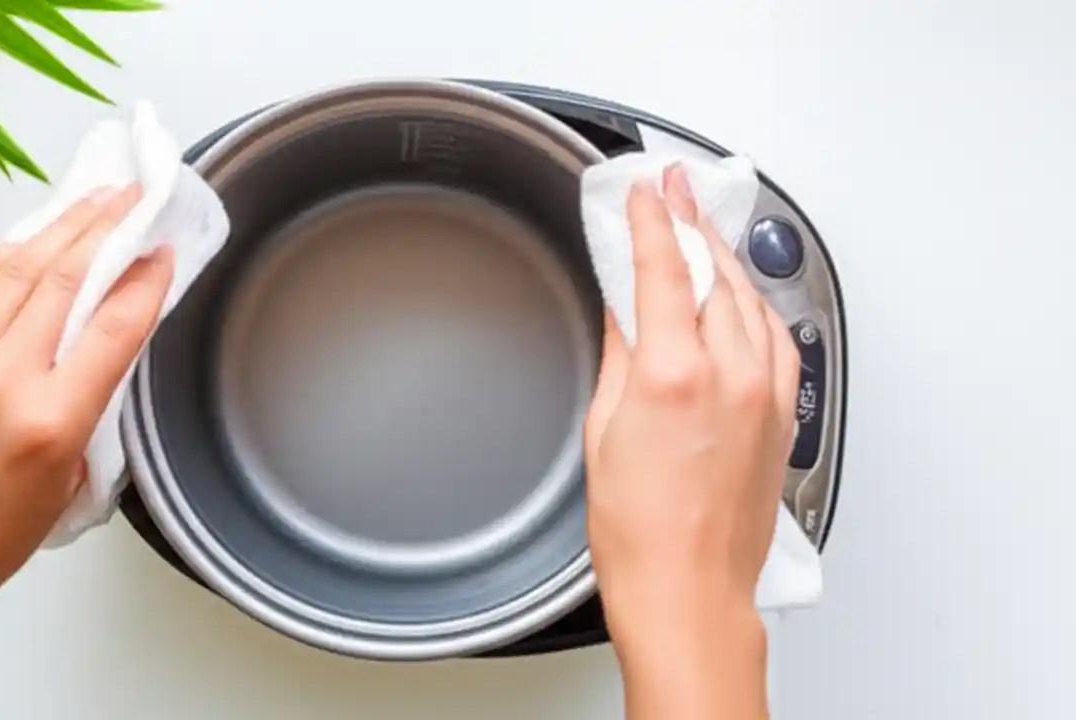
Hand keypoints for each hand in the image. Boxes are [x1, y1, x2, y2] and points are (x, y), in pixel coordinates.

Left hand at [0, 185, 173, 718]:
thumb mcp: (70, 474)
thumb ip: (91, 400)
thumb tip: (105, 333)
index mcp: (53, 421)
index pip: (116, 325)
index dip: (147, 278)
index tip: (164, 250)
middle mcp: (0, 382)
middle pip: (66, 279)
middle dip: (105, 228)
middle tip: (128, 198)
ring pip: (13, 273)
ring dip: (56, 232)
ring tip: (85, 205)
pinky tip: (15, 245)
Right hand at [584, 167, 798, 718]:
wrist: (689, 589)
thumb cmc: (639, 532)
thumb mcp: (604, 431)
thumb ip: (621, 356)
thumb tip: (625, 313)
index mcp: (673, 374)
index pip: (664, 268)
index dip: (652, 220)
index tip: (644, 191)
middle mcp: (729, 375)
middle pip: (716, 272)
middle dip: (692, 223)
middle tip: (675, 191)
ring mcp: (765, 396)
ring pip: (751, 300)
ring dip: (726, 258)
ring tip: (703, 233)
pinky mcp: (782, 418)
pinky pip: (775, 340)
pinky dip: (755, 306)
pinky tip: (741, 297)